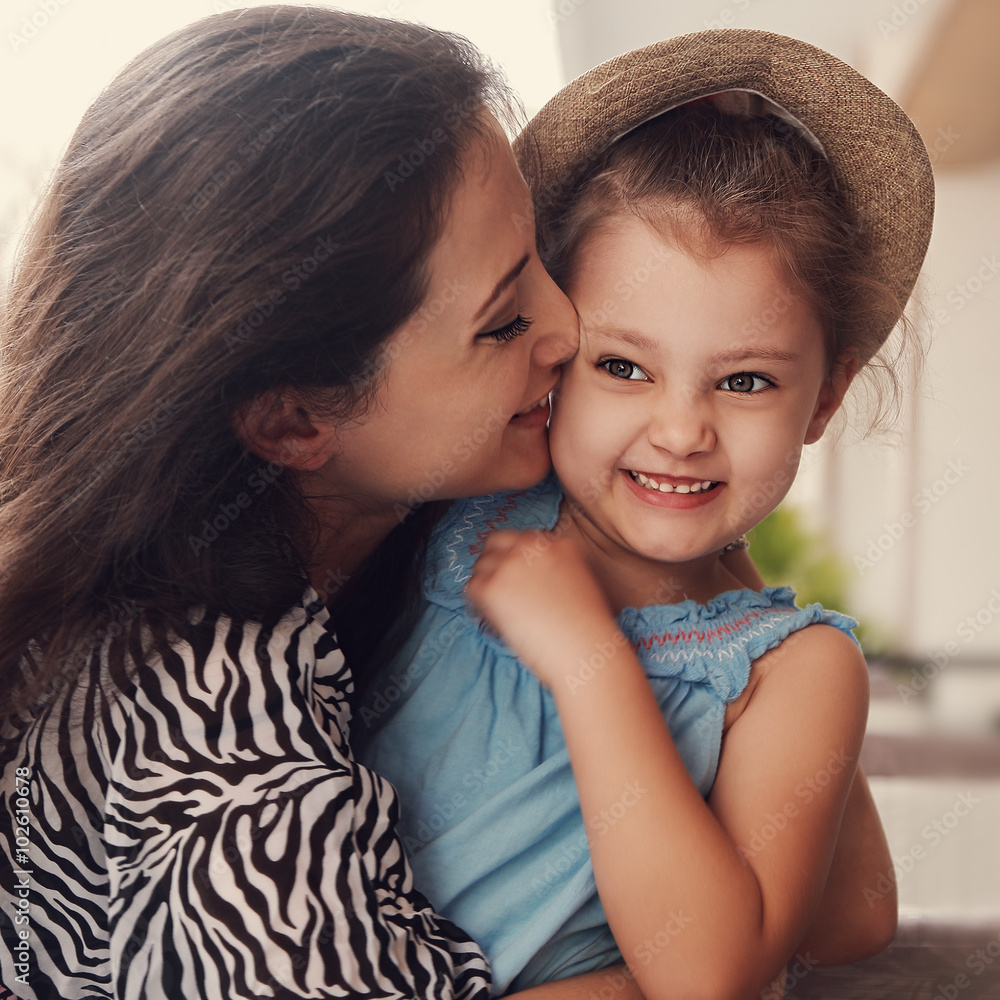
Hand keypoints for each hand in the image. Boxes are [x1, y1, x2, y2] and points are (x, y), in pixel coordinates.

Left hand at [465, 530, 622, 687]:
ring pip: (480, 566)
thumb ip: (554, 571)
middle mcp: (533, 547)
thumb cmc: (588, 631)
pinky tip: (492, 620)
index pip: (521, 539)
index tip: (513, 577)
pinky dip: (477, 604)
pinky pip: (471, 588)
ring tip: (495, 610)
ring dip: (484, 585)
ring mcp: (510, 565)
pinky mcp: (493, 587)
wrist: (585, 649)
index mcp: (558, 544)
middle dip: (493, 563)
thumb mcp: (580, 584)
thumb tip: (525, 581)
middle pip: (495, 543)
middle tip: (496, 589)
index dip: (513, 558)